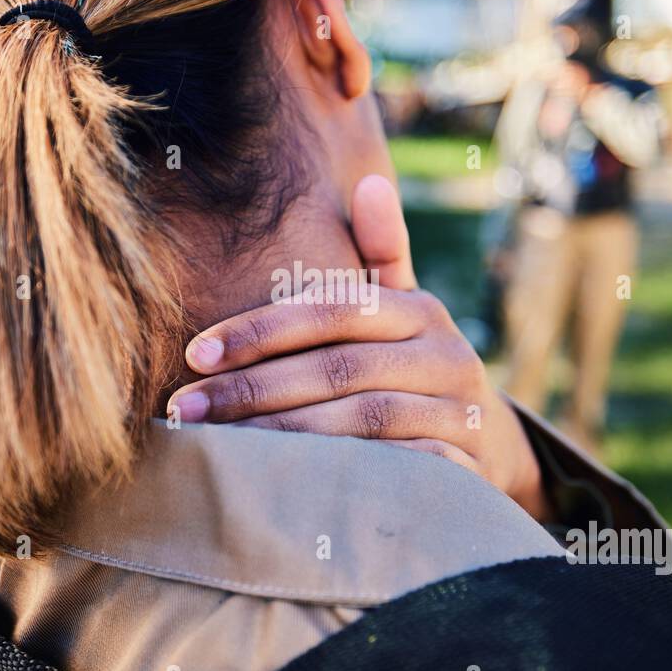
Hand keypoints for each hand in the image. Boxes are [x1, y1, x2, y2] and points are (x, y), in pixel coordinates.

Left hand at [166, 175, 546, 519]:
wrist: (486, 446)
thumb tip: (371, 182)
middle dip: (253, 390)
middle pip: (339, 369)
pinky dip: (337, 478)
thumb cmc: (413, 370)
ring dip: (283, 437)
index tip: (195, 353)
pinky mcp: (464, 473)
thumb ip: (381, 254)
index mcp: (420, 311)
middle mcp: (447, 358)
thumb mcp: (402, 312)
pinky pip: (394, 475)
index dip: (261, 330)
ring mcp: (460, 416)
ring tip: (216, 447)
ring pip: (363, 423)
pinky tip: (280, 487)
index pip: (333, 310)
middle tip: (185, 408)